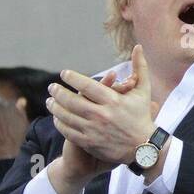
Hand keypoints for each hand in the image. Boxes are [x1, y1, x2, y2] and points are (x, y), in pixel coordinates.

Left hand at [48, 46, 155, 167]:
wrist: (143, 147)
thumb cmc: (142, 116)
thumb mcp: (144, 91)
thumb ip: (140, 67)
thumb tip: (138, 46)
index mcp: (114, 101)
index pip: (87, 85)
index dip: (73, 78)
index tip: (64, 73)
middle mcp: (102, 115)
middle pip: (72, 100)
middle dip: (58, 92)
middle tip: (52, 87)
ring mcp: (94, 130)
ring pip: (67, 116)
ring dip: (55, 107)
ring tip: (50, 101)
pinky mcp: (89, 143)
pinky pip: (68, 131)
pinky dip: (60, 123)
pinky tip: (57, 117)